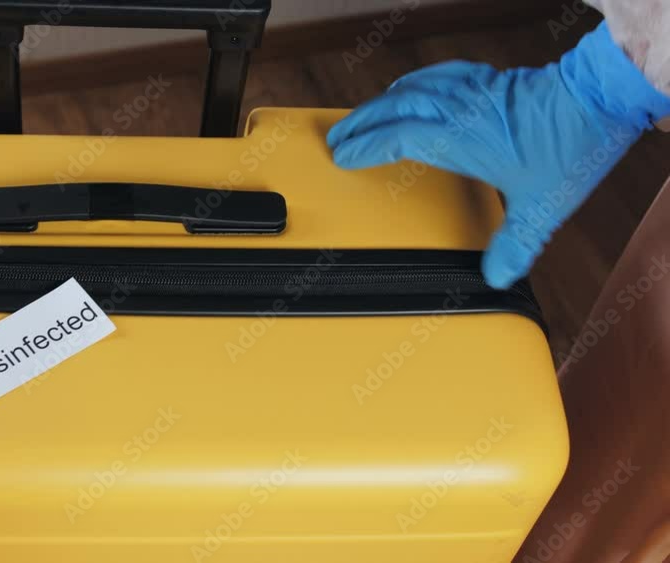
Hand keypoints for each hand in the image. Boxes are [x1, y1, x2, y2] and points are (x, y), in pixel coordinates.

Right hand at [326, 22, 669, 288]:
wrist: (600, 98)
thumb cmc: (571, 143)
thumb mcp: (543, 204)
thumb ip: (516, 242)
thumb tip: (498, 277)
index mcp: (461, 139)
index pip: (398, 138)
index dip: (366, 147)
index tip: (344, 156)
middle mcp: (460, 110)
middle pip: (395, 107)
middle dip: (361, 122)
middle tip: (338, 135)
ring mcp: (473, 91)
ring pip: (413, 87)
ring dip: (382, 101)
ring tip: (364, 114)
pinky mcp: (490, 80)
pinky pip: (440, 74)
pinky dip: (418, 81)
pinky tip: (412, 86)